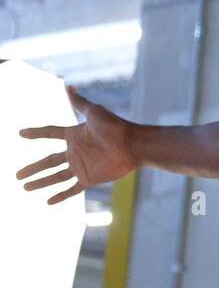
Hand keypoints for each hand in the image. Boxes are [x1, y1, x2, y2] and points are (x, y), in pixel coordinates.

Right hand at [16, 86, 137, 204]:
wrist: (132, 145)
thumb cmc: (115, 127)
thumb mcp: (94, 112)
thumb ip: (80, 102)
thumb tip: (68, 85)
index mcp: (74, 135)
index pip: (50, 133)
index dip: (36, 133)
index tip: (21, 133)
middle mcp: (75, 151)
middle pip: (48, 161)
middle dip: (33, 168)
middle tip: (16, 174)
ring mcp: (81, 166)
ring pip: (55, 176)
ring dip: (40, 182)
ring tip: (25, 187)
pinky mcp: (89, 178)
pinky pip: (71, 188)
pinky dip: (60, 195)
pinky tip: (48, 201)